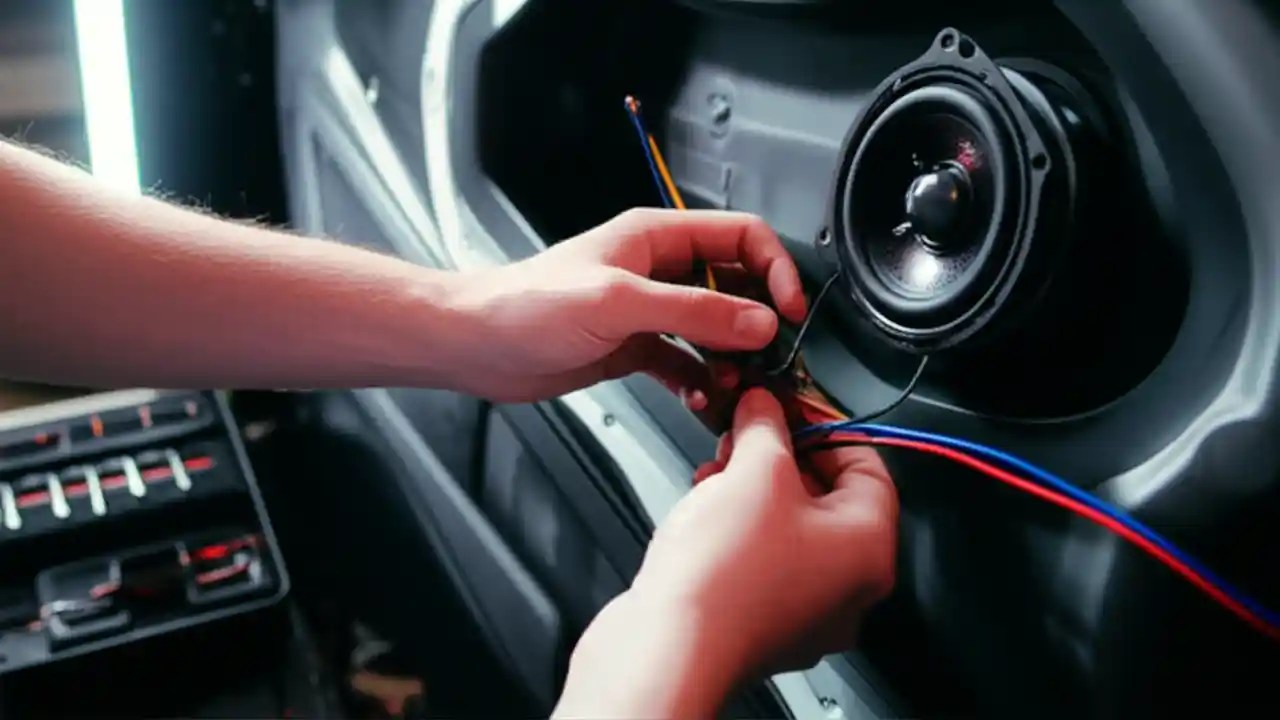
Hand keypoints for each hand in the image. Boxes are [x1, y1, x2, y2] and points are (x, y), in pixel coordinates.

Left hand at [454, 208, 805, 402]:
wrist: (476, 344)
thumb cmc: (526, 305)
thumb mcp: (618, 303)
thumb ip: (693, 311)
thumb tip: (757, 321)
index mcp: (657, 237)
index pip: (741, 236)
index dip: (774, 268)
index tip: (789, 310)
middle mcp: (658, 269)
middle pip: (735, 284)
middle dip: (757, 321)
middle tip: (767, 356)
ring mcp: (647, 310)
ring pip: (714, 328)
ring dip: (731, 358)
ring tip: (733, 384)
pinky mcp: (633, 347)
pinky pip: (685, 362)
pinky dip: (698, 381)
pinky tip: (698, 398)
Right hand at [554, 389, 897, 717]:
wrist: (670, 645)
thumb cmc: (723, 579)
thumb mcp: (754, 470)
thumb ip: (766, 424)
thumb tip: (765, 406)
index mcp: (868, 550)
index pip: (867, 466)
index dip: (823, 425)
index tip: (789, 405)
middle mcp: (847, 589)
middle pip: (827, 497)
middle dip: (781, 456)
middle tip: (749, 431)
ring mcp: (805, 612)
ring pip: (791, 528)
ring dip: (755, 488)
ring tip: (720, 469)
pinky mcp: (762, 623)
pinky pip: (762, 560)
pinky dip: (739, 528)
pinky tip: (708, 508)